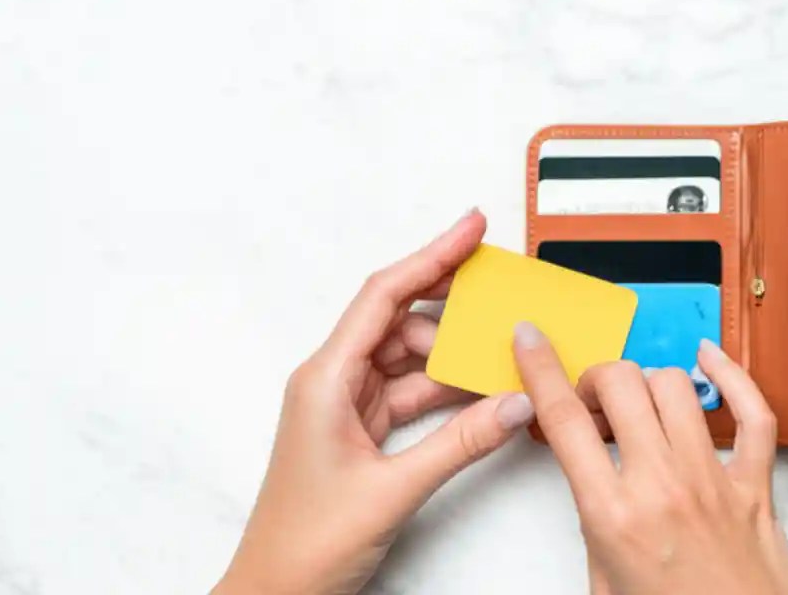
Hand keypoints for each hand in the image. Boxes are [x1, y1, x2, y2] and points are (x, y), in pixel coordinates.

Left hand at [214, 210, 535, 594]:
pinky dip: (445, 391)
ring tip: (501, 353)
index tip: (470, 229)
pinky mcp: (359, 431)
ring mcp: (346, 406)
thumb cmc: (304, 544)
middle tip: (500, 292)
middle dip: (452, 307)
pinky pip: (410, 393)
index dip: (432, 256)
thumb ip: (460, 443)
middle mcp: (332, 382)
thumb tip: (513, 403)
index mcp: (324, 378)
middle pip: (400, 320)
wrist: (274, 593)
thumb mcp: (392, 490)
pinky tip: (480, 391)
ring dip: (454, 357)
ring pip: (410, 360)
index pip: (384, 296)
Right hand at [512, 323, 787, 594]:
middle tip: (591, 401)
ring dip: (646, 382)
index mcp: (613, 515)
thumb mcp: (602, 580)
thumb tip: (590, 475)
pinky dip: (731, 375)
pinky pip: (753, 413)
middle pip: (620, 384)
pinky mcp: (756, 488)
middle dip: (596, 378)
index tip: (529, 339)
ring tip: (638, 403)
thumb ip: (594, 519)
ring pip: (676, 384)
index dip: (539, 368)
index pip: (564, 419)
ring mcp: (713, 481)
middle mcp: (662, 487)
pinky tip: (709, 360)